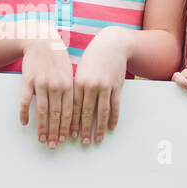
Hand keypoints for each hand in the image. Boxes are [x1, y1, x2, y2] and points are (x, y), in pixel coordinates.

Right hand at [20, 36, 73, 147]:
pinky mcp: (28, 81)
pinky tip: (24, 123)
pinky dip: (24, 113)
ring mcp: (41, 83)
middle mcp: (56, 86)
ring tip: (41, 140)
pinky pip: (25, 100)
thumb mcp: (68, 72)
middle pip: (56, 115)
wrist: (41, 40)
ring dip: (41, 127)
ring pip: (42, 111)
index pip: (68, 112)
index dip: (67, 128)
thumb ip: (70, 91)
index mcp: (68, 85)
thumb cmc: (57, 58)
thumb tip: (73, 111)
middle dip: (55, 132)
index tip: (65, 140)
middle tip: (53, 146)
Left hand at [72, 26, 128, 145]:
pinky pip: (115, 106)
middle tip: (83, 143)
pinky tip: (111, 127)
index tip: (70, 135)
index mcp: (78, 82)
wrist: (111, 44)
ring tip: (97, 140)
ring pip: (101, 112)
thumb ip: (76, 87)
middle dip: (84, 130)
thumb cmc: (93, 57)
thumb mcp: (80, 71)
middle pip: (87, 113)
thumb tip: (70, 106)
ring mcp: (105, 86)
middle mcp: (91, 85)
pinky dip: (113, 118)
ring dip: (99, 128)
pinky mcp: (116, 86)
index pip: (74, 107)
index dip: (72, 123)